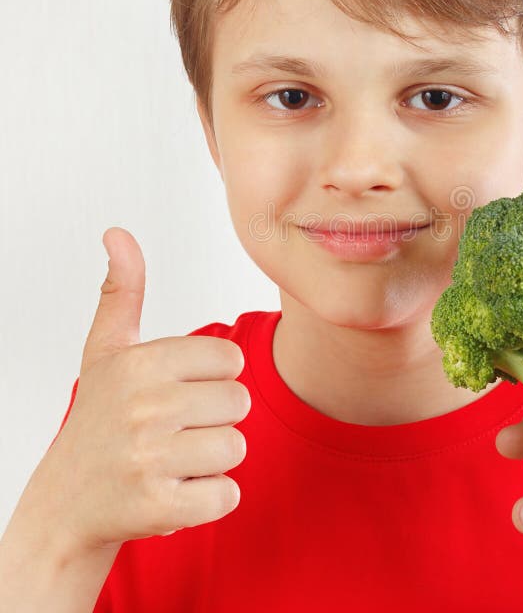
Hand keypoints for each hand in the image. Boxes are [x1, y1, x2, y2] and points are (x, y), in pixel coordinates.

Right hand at [37, 227, 251, 551]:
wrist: (64, 506)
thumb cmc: (97, 421)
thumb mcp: (105, 351)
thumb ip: (122, 292)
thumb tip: (118, 233)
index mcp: (141, 362)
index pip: (231, 359)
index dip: (212, 379)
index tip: (177, 392)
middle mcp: (144, 406)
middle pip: (239, 403)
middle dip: (213, 420)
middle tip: (171, 432)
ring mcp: (150, 459)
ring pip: (236, 448)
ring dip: (211, 460)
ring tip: (171, 461)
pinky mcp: (159, 508)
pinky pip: (228, 495)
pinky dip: (210, 499)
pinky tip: (173, 492)